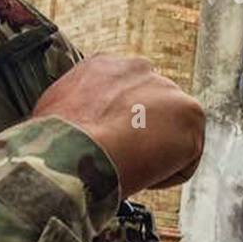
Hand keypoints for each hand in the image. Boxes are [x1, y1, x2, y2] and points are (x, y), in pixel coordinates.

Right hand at [31, 55, 204, 197]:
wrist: (75, 152)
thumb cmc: (54, 142)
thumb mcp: (51, 114)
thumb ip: (72, 113)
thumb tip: (63, 134)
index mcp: (103, 65)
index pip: (122, 98)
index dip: (116, 128)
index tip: (106, 146)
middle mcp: (139, 67)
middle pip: (150, 112)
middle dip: (141, 138)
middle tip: (120, 162)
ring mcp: (168, 88)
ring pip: (169, 136)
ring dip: (153, 158)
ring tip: (127, 170)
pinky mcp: (191, 114)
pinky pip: (184, 160)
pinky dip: (166, 176)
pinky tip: (141, 175)